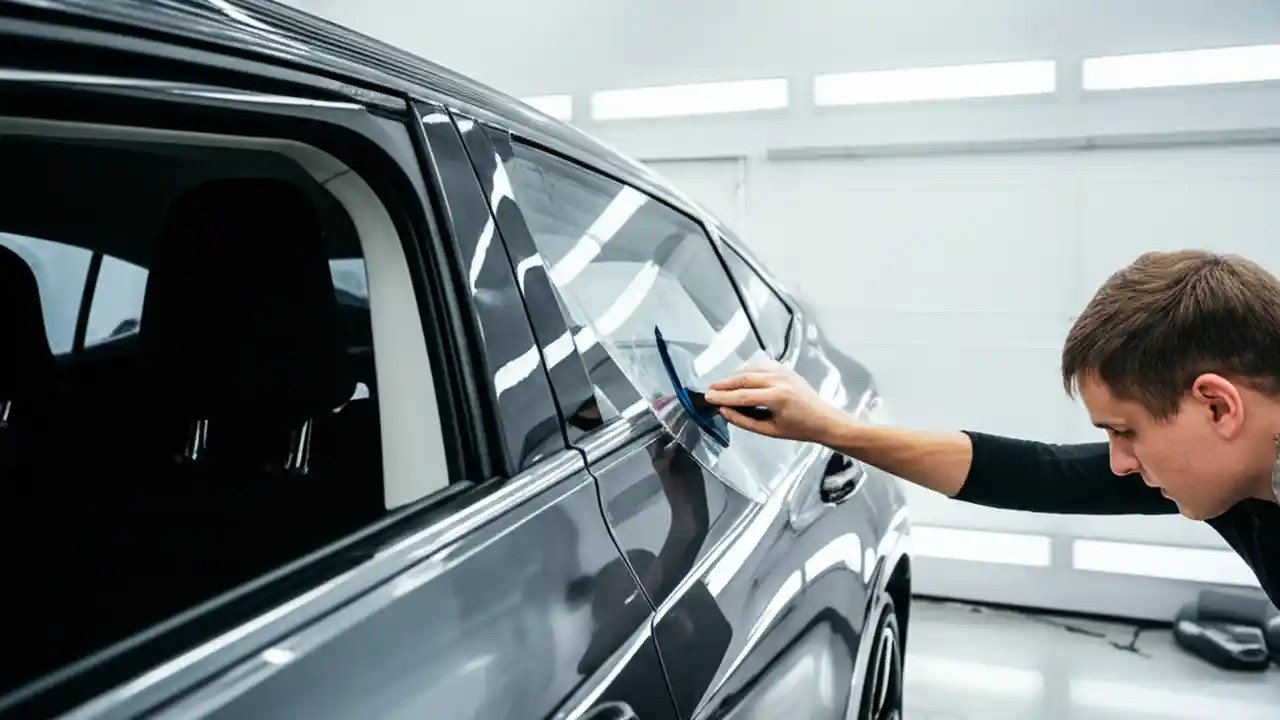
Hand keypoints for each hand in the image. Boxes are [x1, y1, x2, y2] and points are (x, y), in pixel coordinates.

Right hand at [705, 361, 849, 443]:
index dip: (722, 397)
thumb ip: (744, 421)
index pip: (741, 396)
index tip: (708, 398)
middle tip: (710, 390)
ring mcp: (782, 371)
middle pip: (743, 378)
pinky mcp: (784, 367)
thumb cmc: (798, 428)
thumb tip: (724, 411)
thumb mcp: (769, 431)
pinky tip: (739, 378)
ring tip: (721, 386)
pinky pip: (759, 364)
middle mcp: (779, 380)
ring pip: (749, 368)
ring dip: (733, 376)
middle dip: (723, 384)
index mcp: (777, 398)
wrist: (822, 418)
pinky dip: (746, 369)